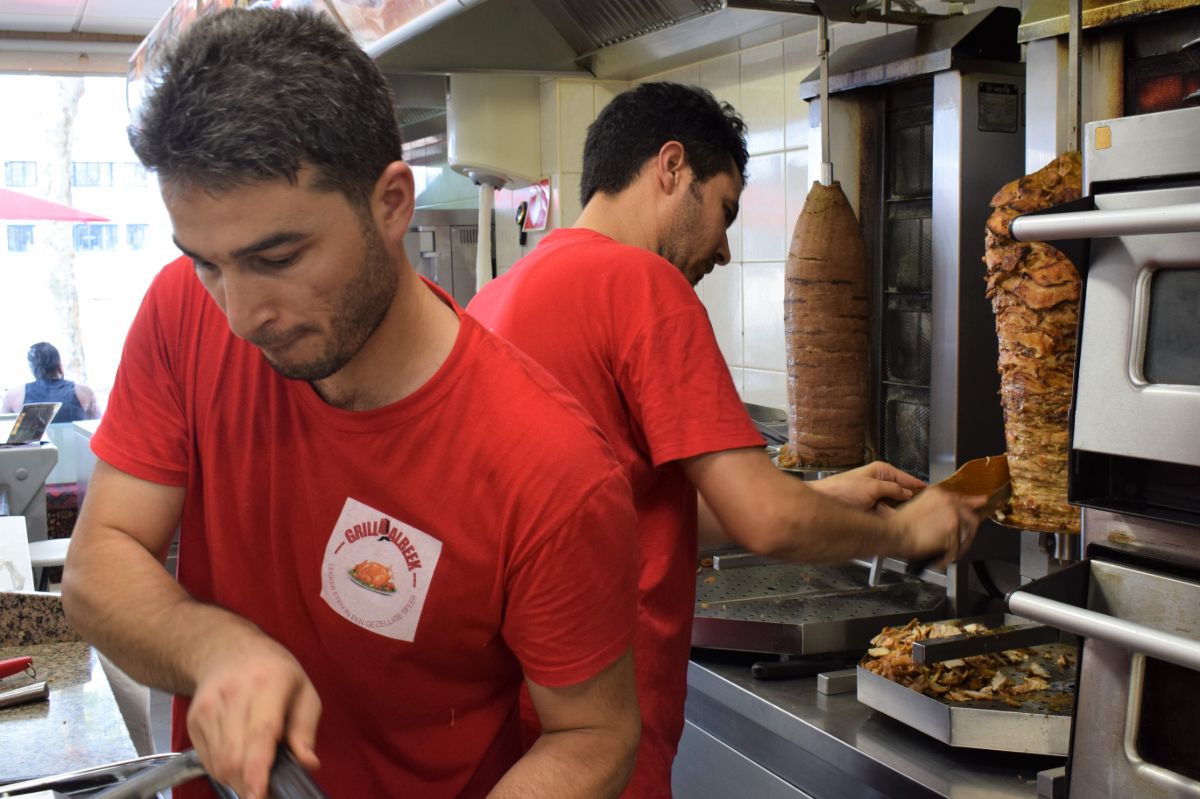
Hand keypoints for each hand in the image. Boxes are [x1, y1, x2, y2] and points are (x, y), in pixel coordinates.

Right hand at [185, 635, 321, 798]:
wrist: (226, 650)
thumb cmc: (273, 671)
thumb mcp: (303, 691)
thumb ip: (306, 729)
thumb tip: (308, 763)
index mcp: (268, 685)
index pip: (261, 734)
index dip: (258, 770)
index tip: (258, 794)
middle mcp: (234, 696)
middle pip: (235, 756)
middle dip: (250, 784)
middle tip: (265, 790)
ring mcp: (209, 709)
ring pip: (219, 763)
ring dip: (238, 779)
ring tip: (255, 772)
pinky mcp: (194, 721)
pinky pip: (208, 760)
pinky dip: (225, 769)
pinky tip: (239, 757)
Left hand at [811, 460, 925, 511]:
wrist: (823, 505)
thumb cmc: (840, 491)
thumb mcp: (870, 487)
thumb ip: (891, 489)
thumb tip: (907, 492)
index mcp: (880, 471)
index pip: (905, 477)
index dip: (918, 484)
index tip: (932, 491)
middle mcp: (879, 482)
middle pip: (902, 492)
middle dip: (911, 500)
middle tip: (924, 508)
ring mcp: (876, 497)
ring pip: (896, 505)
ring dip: (900, 511)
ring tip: (910, 516)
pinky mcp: (872, 510)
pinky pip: (887, 514)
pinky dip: (891, 518)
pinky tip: (894, 522)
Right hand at [887, 486, 986, 565]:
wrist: (894, 533)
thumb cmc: (900, 524)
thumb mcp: (919, 505)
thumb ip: (937, 507)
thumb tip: (949, 515)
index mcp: (939, 494)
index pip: (963, 499)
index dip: (973, 504)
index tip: (981, 503)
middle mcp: (949, 502)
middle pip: (972, 517)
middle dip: (970, 532)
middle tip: (967, 540)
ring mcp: (953, 516)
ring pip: (968, 535)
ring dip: (960, 547)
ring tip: (949, 554)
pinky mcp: (952, 532)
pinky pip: (957, 548)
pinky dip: (949, 558)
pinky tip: (940, 561)